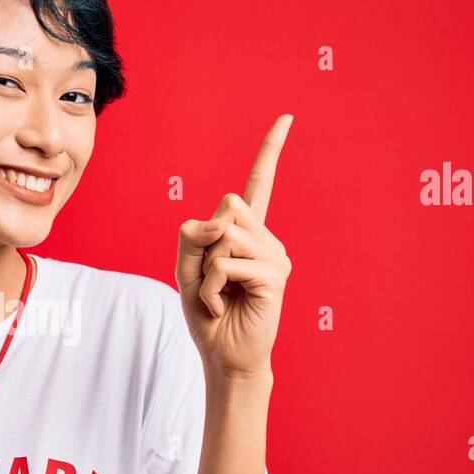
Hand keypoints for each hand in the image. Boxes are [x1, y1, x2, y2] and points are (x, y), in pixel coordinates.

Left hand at [175, 114, 294, 381]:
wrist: (224, 356)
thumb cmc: (207, 313)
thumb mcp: (186, 269)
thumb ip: (193, 236)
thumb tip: (222, 218)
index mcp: (247, 233)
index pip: (259, 184)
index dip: (271, 150)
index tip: (287, 117)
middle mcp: (267, 239)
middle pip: (229, 207)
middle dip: (205, 243)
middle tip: (210, 278)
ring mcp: (275, 257)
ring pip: (225, 237)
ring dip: (205, 271)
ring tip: (216, 296)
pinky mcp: (274, 277)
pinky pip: (227, 265)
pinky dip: (210, 288)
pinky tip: (221, 307)